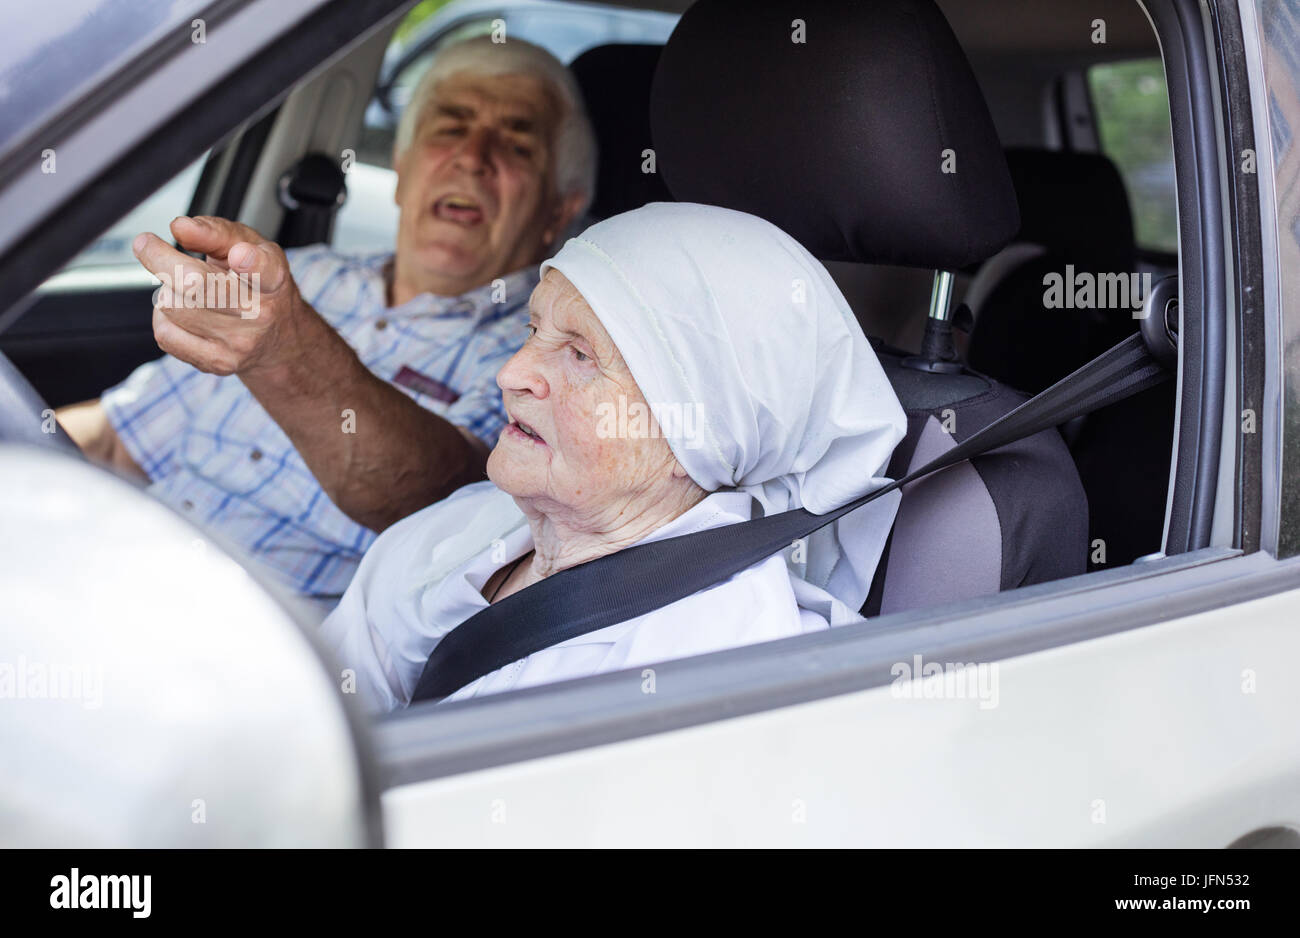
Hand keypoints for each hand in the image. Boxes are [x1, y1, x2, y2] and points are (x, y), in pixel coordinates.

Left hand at [132, 216, 312, 376]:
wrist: (280, 340)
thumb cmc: (259, 287)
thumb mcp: (250, 247)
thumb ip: (216, 232)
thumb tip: (181, 228)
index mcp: (271, 280)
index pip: (264, 271)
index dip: (251, 263)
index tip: (240, 255)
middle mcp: (259, 314)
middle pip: (195, 285)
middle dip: (160, 259)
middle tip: (146, 244)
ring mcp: (238, 343)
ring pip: (171, 305)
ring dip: (167, 289)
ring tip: (186, 289)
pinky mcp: (217, 362)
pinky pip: (164, 334)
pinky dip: (164, 317)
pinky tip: (184, 313)